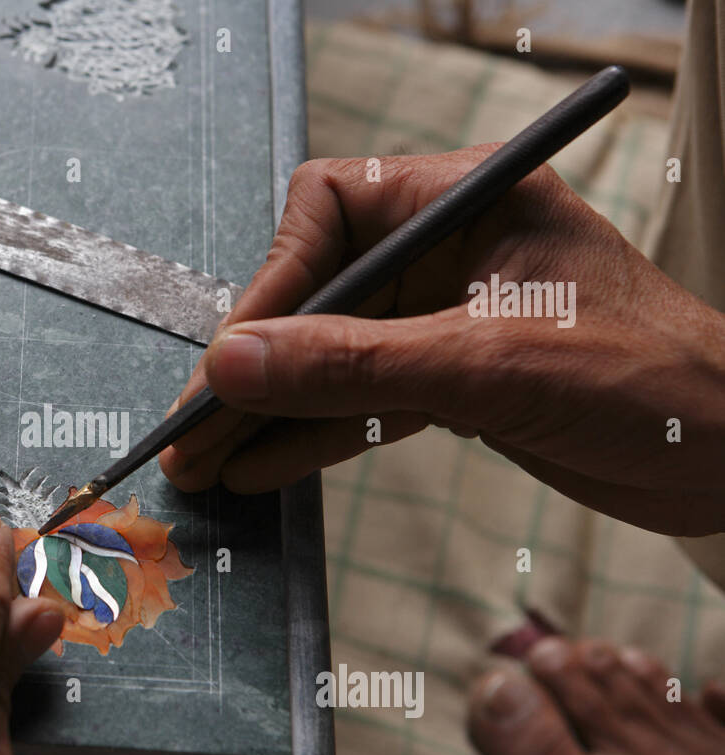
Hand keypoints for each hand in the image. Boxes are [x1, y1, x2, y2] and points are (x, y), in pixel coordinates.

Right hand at [161, 145, 724, 535]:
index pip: (327, 211)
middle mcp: (445, 248)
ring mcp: (444, 316)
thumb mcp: (486, 364)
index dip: (270, 283)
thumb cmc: (650, 380)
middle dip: (255, 366)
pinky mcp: (452, 380)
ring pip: (332, 357)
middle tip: (191, 430)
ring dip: (272, 411)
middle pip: (316, 292)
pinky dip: (312, 437)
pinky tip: (262, 469)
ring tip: (207, 465)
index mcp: (464, 198)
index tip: (234, 359)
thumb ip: (352, 364)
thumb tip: (233, 364)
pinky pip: (360, 402)